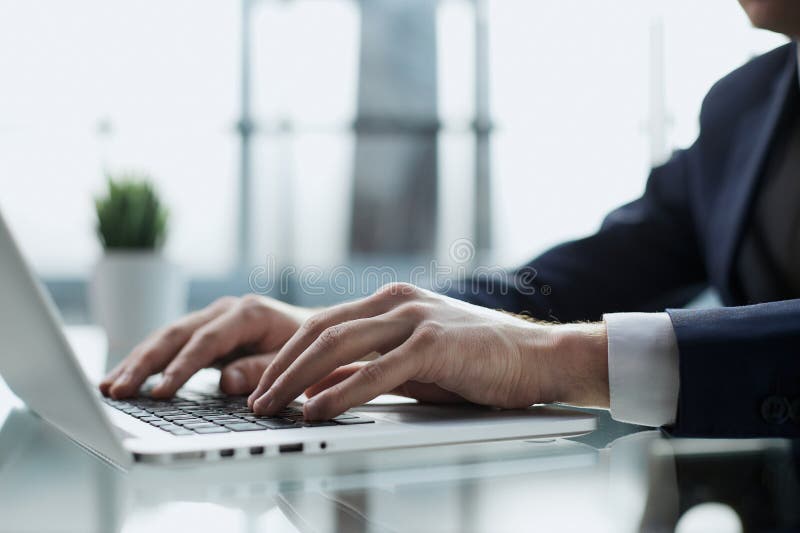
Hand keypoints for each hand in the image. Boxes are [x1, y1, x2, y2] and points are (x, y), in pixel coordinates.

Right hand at [99, 295, 313, 398]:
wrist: (315, 331)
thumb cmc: (305, 348)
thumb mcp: (292, 359)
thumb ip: (260, 370)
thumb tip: (225, 381)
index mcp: (247, 313)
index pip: (205, 341)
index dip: (181, 367)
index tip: (159, 392)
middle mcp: (224, 311)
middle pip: (175, 335)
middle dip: (144, 363)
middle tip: (117, 390)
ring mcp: (211, 319)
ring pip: (165, 337)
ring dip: (136, 362)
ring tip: (108, 387)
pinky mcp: (203, 331)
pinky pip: (170, 345)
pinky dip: (146, 361)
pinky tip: (123, 377)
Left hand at [247, 283, 609, 419]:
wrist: (538, 357)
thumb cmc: (476, 363)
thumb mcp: (414, 364)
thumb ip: (371, 367)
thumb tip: (322, 387)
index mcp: (390, 303)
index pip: (322, 326)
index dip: (286, 356)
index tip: (261, 385)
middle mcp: (397, 303)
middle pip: (321, 332)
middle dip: (281, 368)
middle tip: (254, 399)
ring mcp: (416, 319)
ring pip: (340, 344)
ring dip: (298, 378)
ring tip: (272, 406)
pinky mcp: (436, 343)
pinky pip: (377, 369)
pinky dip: (342, 390)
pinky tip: (318, 409)